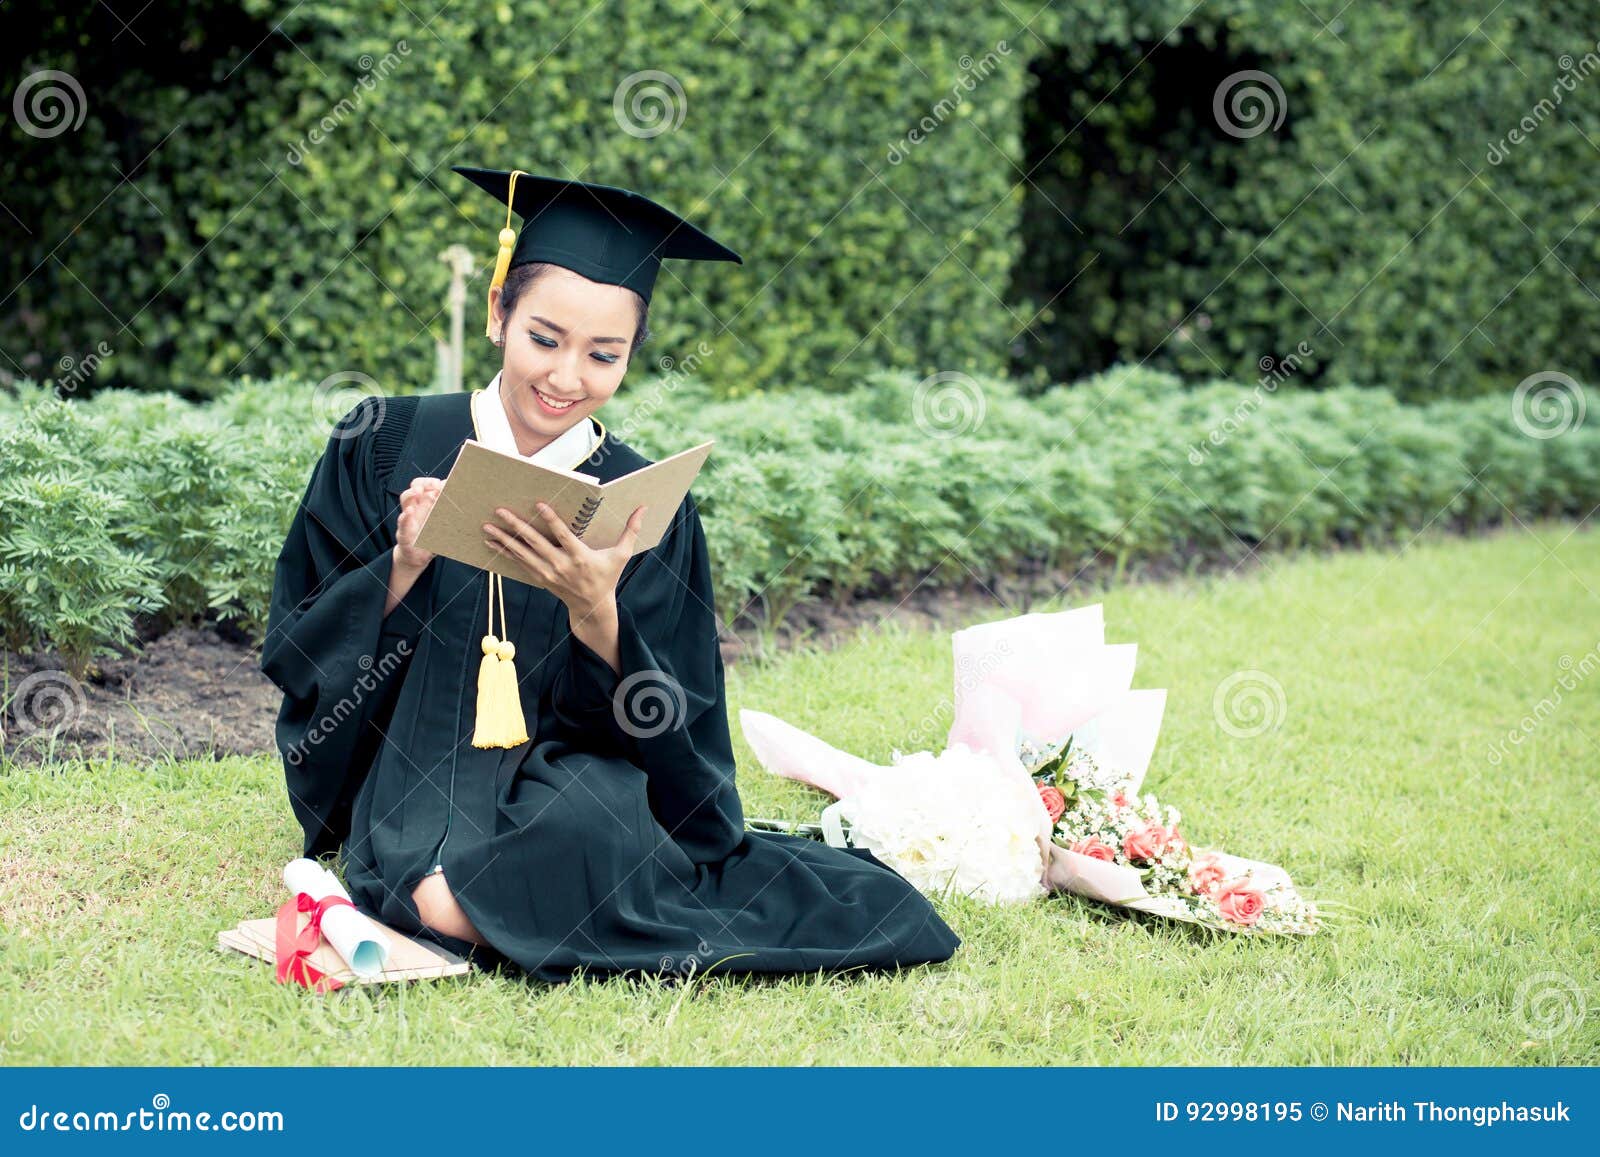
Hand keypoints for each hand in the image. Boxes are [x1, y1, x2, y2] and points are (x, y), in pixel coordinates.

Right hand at [395, 476, 443, 569]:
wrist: (418, 557)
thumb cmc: (431, 538)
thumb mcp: (443, 524)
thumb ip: (450, 513)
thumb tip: (465, 501)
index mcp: (425, 504)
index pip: (424, 485)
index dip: (431, 481)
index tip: (442, 482)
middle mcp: (415, 508)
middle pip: (414, 488)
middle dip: (423, 483)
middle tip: (434, 485)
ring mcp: (408, 519)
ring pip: (405, 500)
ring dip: (411, 494)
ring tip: (419, 492)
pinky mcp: (403, 534)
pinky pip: (402, 524)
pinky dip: (405, 517)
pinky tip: (409, 512)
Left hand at [483, 501, 647, 617]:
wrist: (592, 607)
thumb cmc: (607, 577)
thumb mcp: (621, 556)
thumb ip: (631, 531)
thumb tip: (644, 508)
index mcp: (581, 557)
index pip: (563, 535)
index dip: (550, 520)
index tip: (538, 505)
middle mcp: (562, 565)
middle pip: (535, 543)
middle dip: (516, 527)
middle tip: (500, 511)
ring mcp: (548, 573)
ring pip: (522, 554)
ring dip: (504, 540)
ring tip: (487, 527)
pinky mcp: (540, 578)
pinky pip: (519, 564)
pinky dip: (505, 553)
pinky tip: (491, 542)